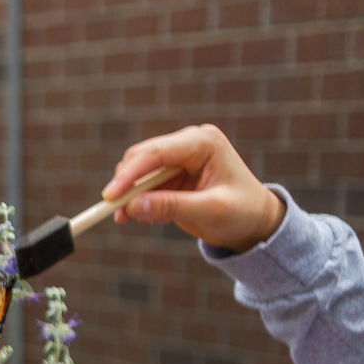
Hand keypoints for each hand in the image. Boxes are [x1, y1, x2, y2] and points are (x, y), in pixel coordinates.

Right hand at [104, 124, 285, 252]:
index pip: (156, 152)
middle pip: (141, 157)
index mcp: (203, 142)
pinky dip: (137, 202)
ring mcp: (178, 157)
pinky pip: (142, 185)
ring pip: (137, 171)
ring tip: (131, 219)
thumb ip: (172, 207)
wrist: (254, 221)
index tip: (110, 197)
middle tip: (116, 214)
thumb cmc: (242, 212)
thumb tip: (133, 207)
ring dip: (129, 196)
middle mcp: (188, 143)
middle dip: (125, 185)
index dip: (129, 174)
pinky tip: (146, 218)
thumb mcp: (210, 211)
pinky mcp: (170, 174)